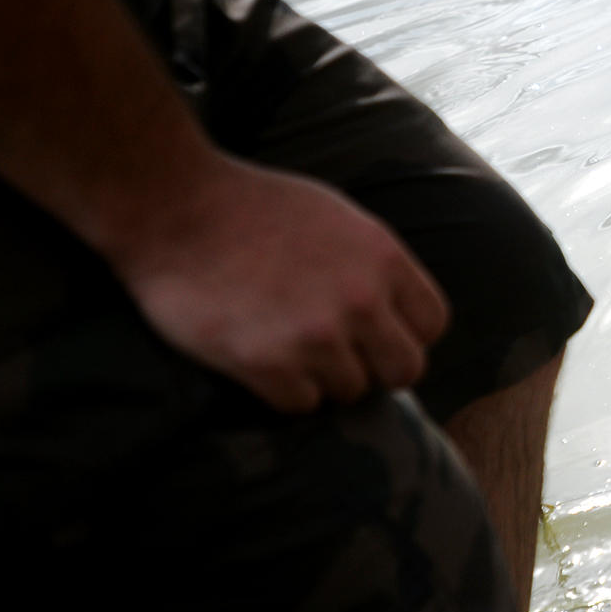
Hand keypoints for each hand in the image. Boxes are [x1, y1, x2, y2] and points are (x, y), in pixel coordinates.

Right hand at [111, 157, 448, 413]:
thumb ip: (374, 266)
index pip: (432, 325)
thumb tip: (394, 309)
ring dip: (323, 377)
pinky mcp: (266, 364)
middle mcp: (361, 301)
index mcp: (384, 259)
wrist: (178, 209)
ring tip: (289, 347)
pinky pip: (300, 404)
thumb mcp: (340, 219)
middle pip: (405, 370)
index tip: (379, 335)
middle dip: (376, 368)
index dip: (405, 334)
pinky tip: (261, 358)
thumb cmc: (256, 207)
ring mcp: (316, 336)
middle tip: (342, 356)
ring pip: (350, 391)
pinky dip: (283, 391)